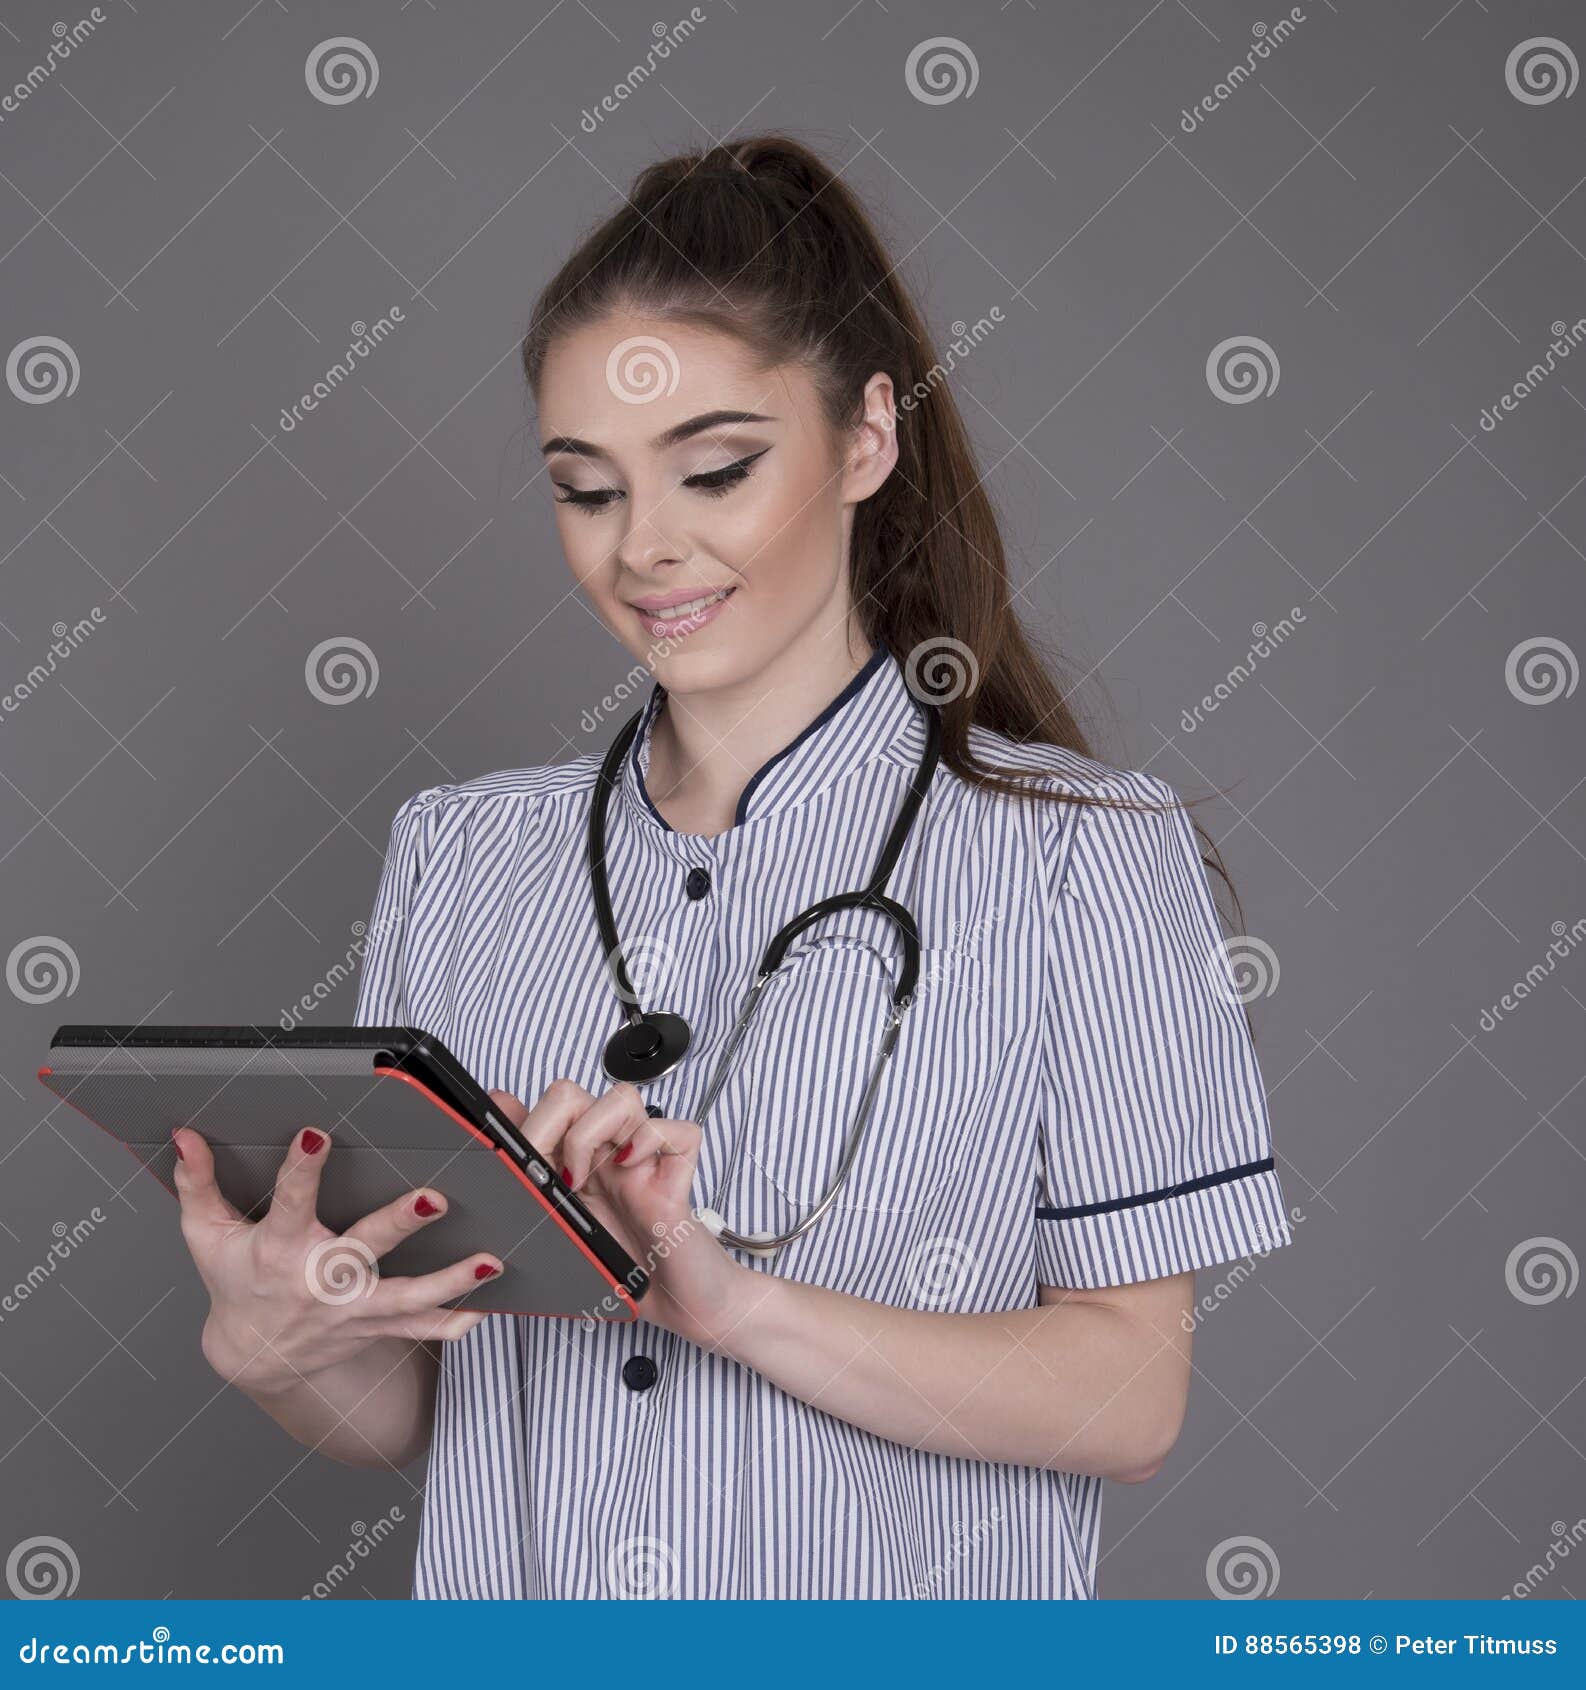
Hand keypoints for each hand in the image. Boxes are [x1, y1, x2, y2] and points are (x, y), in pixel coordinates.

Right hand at [173, 1124, 502, 1402]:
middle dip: (398, 1224)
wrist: (254, 1356)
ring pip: (407, 1297)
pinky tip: (487, 1308)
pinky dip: (454, 1321)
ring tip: (491, 1259)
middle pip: (363, 1249)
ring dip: (450, 1280)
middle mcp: (320, 1280)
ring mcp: (352, 1309)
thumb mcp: (206, 1234)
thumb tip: (185, 1135)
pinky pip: (421, 1329)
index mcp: (278, 1249)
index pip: (289, 1202)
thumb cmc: (234, 1281)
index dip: (302, 1167)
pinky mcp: (375, 1326)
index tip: (317, 1132)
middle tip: (433, 1199)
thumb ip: (198, 1182)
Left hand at [488, 1080, 755, 1349]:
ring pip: (621, 1097)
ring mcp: (642, 1159)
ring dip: (591, 1133)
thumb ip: (525, 1182)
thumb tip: (492, 1135)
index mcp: (571, 1161)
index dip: (519, 1122)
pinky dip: (650, 1140)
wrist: (676, 1304)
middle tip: (545, 1175)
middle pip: (570, 1093)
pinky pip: (677, 1129)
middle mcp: (604, 1152)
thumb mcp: (554, 1229)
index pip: (538, 1110)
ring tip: (584, 1180)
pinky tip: (630, 1169)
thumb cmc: (617, 1271)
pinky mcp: (677, 1174)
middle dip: (545, 1128)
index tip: (506, 1152)